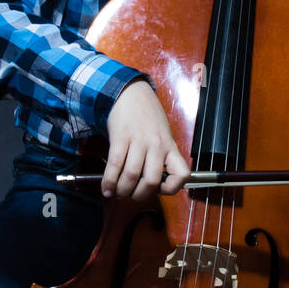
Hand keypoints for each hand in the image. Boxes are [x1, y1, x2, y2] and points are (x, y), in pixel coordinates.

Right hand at [101, 80, 189, 199]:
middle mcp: (157, 145)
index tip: (159, 189)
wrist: (130, 92)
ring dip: (122, 190)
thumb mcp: (162, 134)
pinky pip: (115, 166)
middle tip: (131, 194)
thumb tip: (150, 183)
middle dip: (139, 195)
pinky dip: (109, 181)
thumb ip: (160, 155)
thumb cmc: (146, 116)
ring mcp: (139, 141)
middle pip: (151, 181)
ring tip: (117, 192)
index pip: (182, 174)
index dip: (171, 188)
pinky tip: (106, 188)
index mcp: (169, 146)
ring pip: (131, 176)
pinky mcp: (121, 138)